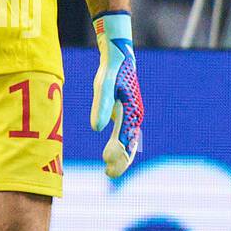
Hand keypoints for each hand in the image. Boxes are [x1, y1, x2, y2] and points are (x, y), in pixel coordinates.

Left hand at [90, 10, 142, 177]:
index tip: (106, 163)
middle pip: (130, 144)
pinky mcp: (127, 112)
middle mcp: (135, 115)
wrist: (119, 55)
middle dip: (121, 161)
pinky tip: (112, 153)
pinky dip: (121, 146)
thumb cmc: (110, 69)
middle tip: (109, 174)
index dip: (117, 153)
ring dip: (121, 156)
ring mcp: (132, 115)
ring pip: (129, 141)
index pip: (125, 138)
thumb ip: (100, 106)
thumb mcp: (103, 86)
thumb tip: (96, 129)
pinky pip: (126, 135)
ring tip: (109, 170)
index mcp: (131, 111)